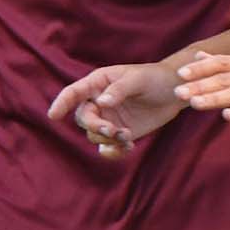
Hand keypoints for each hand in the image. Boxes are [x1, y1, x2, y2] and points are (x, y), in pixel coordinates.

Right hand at [48, 61, 187, 159]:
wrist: (176, 91)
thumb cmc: (154, 77)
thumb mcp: (137, 79)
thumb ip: (118, 90)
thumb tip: (101, 102)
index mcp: (98, 83)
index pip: (73, 93)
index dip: (61, 103)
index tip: (53, 115)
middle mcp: (98, 102)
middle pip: (83, 119)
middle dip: (95, 127)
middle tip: (113, 130)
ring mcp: (108, 119)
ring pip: (95, 136)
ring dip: (108, 140)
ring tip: (127, 136)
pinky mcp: (119, 132)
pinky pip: (107, 147)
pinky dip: (114, 151)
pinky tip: (127, 147)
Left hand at [176, 54, 229, 130]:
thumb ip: (226, 64)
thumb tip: (198, 56)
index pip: (223, 63)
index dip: (201, 68)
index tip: (179, 74)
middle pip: (227, 79)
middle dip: (201, 85)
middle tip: (178, 92)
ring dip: (216, 98)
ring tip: (195, 103)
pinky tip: (228, 116)